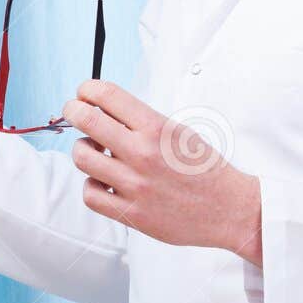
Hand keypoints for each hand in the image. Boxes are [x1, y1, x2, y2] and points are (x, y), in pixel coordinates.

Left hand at [62, 79, 263, 265]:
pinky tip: (104, 181)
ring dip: (83, 150)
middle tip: (73, 112)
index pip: (108, 95)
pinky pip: (90, 194)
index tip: (84, 93)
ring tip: (96, 152)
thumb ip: (142, 121)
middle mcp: (143, 154)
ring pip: (82, 157)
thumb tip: (103, 107)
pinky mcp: (132, 213)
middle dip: (73, 111)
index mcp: (156, 128)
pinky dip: (92, 185)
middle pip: (86, 121)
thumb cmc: (203, 169)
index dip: (87, 89)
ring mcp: (135, 185)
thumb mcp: (178, 132)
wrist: (230, 209)